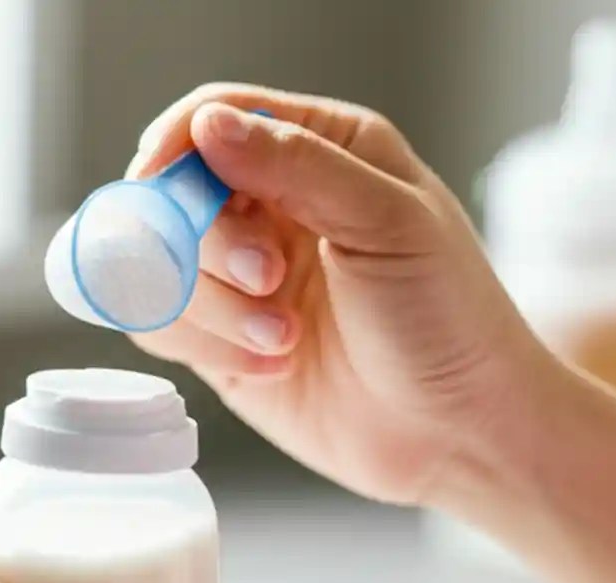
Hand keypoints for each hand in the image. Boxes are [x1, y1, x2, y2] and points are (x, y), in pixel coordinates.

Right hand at [128, 83, 550, 504]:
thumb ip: (298, 166)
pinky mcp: (218, 336)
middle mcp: (274, 203)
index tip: (159, 182)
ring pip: (159, 262)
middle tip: (267, 278)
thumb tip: (206, 123)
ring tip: (285, 339)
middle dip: (211, 242)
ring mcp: (240, 273)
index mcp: (324, 150)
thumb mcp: (388, 223)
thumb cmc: (449, 319)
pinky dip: (205, 345)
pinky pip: (160, 322)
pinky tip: (272, 364)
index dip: (177, 145)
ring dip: (213, 306)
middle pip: (175, 190)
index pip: (219, 115)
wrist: (455, 434)